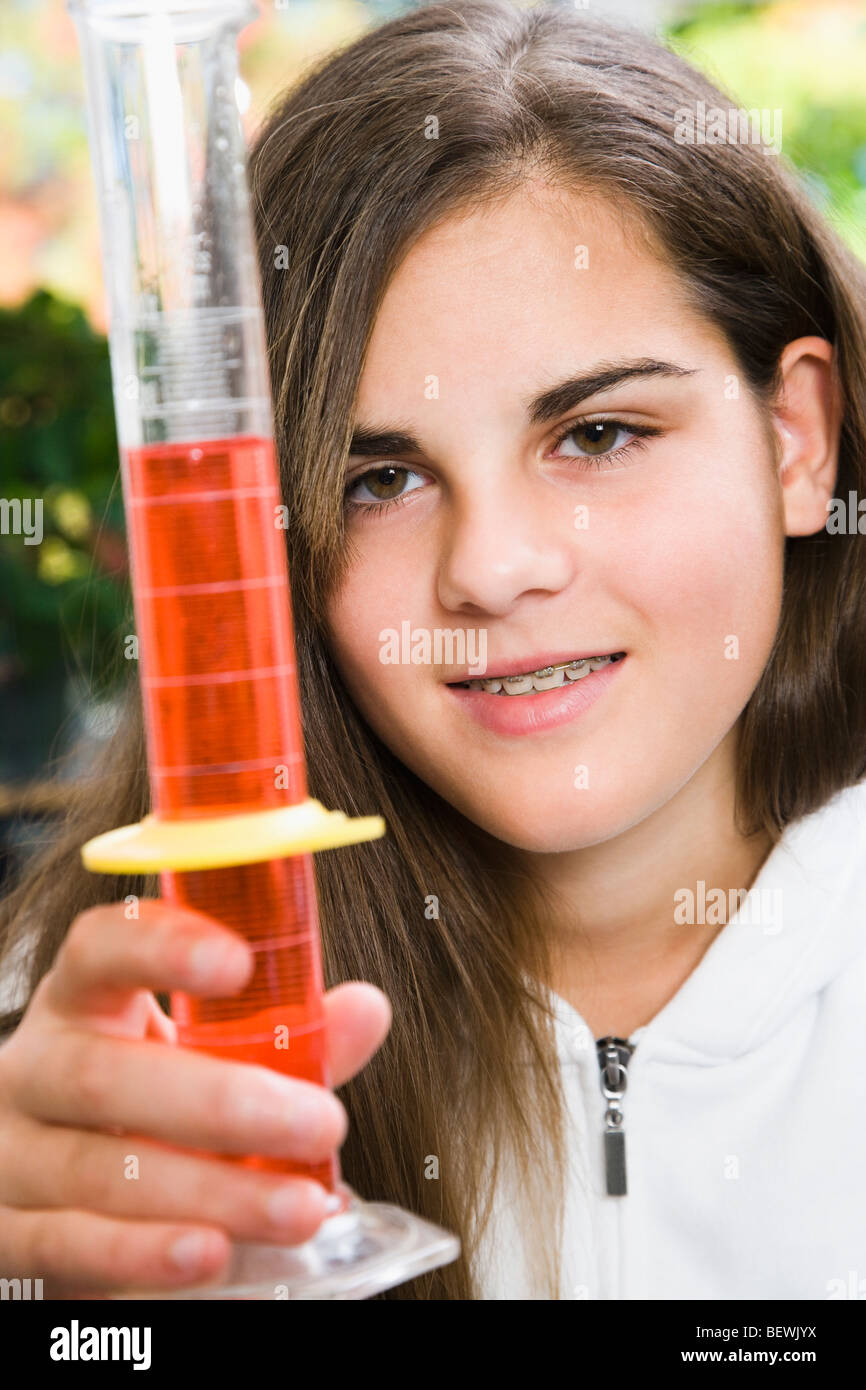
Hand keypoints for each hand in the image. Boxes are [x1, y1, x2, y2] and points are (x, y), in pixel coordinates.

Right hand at [0, 899, 390, 1296]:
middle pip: (104, 1075)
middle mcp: (34, 1070)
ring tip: (299, 1207)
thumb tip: (366, 1009)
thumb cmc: (146, 1108)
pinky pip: (68, 1245)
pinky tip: (210, 1255)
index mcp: (82, 1004)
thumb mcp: (205, 1059)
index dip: (162, 946)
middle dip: (221, 1103)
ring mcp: (11, 1155)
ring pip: (98, 1170)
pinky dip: (142, 1254)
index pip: (101, 949)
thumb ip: (281, 1038)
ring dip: (211, 1193)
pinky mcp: (6, 1237)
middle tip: (322, 1121)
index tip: (241, 963)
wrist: (52, 1192)